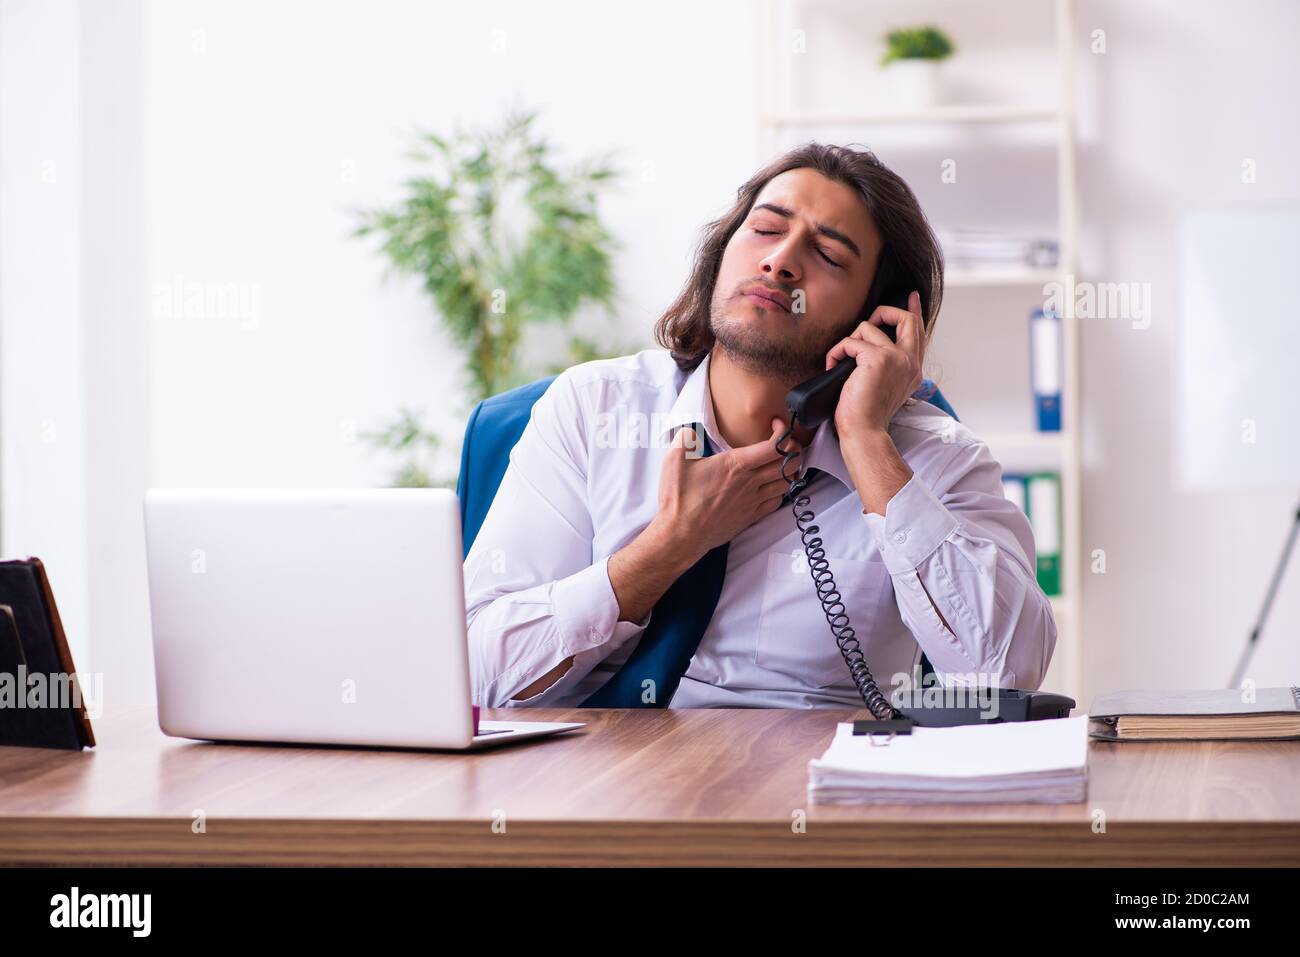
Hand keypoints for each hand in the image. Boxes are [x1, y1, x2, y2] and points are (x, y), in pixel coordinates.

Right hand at [648, 418, 801, 561]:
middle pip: (789, 464)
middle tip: (785, 442)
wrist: (680, 534)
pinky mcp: (750, 517)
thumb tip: (692, 429)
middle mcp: (750, 482)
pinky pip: (776, 502)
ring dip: (790, 471)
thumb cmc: (678, 498)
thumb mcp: (675, 459)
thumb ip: (686, 437)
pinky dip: (780, 491)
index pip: (775, 447)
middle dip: (794, 449)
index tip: (775, 424)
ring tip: (782, 462)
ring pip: (787, 483)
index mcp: (736, 465)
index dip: (783, 432)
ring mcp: (752, 501)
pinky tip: (772, 485)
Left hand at [826, 289, 925, 440]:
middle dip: (883, 312)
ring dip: (849, 342)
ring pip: (869, 327)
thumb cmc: (867, 415)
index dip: (914, 311)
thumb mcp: (885, 387)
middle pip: (905, 318)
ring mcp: (897, 358)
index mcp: (913, 370)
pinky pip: (851, 341)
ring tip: (842, 362)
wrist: (864, 432)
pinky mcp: (877, 359)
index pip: (918, 332)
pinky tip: (833, 366)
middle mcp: (910, 362)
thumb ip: (888, 366)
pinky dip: (836, 352)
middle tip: (869, 322)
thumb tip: (869, 347)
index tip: (911, 296)